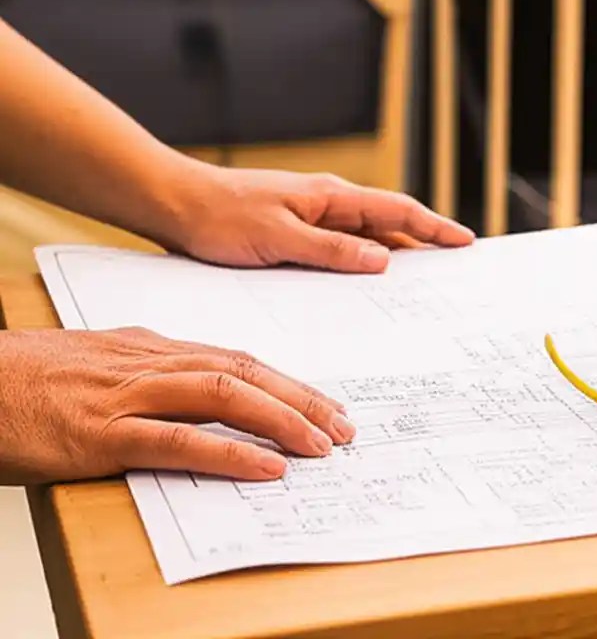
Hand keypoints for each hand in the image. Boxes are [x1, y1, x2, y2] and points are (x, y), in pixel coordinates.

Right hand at [0, 327, 353, 484]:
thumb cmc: (26, 380)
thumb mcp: (98, 363)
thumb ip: (149, 371)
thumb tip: (199, 387)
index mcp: (151, 348)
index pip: (237, 359)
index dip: (288, 383)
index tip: (325, 404)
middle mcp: (149, 363)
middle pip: (245, 372)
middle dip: (303, 400)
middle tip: (345, 426)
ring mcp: (127, 397)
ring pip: (224, 396)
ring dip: (282, 421)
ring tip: (322, 445)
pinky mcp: (102, 434)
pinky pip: (179, 442)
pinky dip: (229, 453)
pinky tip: (266, 468)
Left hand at [169, 165, 473, 272]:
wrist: (174, 205)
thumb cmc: (220, 216)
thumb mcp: (278, 238)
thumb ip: (332, 250)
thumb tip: (383, 260)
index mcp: (331, 198)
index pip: (397, 211)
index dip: (434, 228)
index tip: (465, 241)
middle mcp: (328, 205)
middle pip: (390, 224)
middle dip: (426, 243)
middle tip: (456, 267)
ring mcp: (313, 218)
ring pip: (367, 238)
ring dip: (396, 255)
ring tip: (424, 280)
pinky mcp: (296, 233)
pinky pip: (342, 249)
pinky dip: (363, 263)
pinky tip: (367, 283)